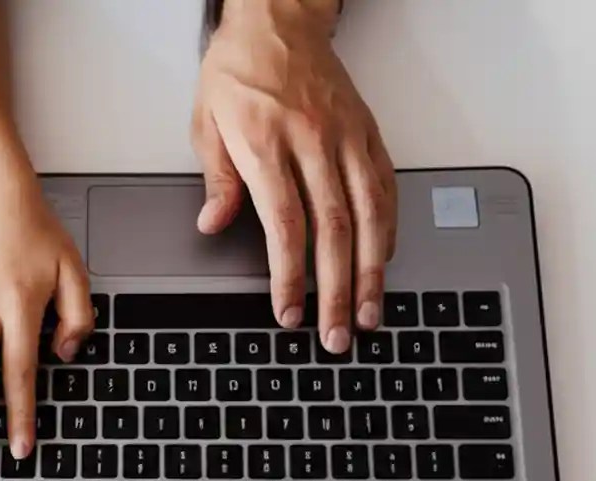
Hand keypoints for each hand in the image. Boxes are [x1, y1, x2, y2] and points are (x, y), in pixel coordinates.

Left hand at [193, 0, 396, 352]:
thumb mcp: (206, 121)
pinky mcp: (367, 133)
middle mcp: (312, 142)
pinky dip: (388, 228)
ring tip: (371, 313)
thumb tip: (212, 224)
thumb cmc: (239, 71)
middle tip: (338, 334)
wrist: (278, 20)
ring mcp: (346, 138)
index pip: (285, 225)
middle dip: (337, 290)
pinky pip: (385, 187)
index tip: (289, 312)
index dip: (290, 276)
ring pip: (368, 214)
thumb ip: (217, 177)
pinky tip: (385, 260)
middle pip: (333, 230)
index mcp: (266, 143)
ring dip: (372, 271)